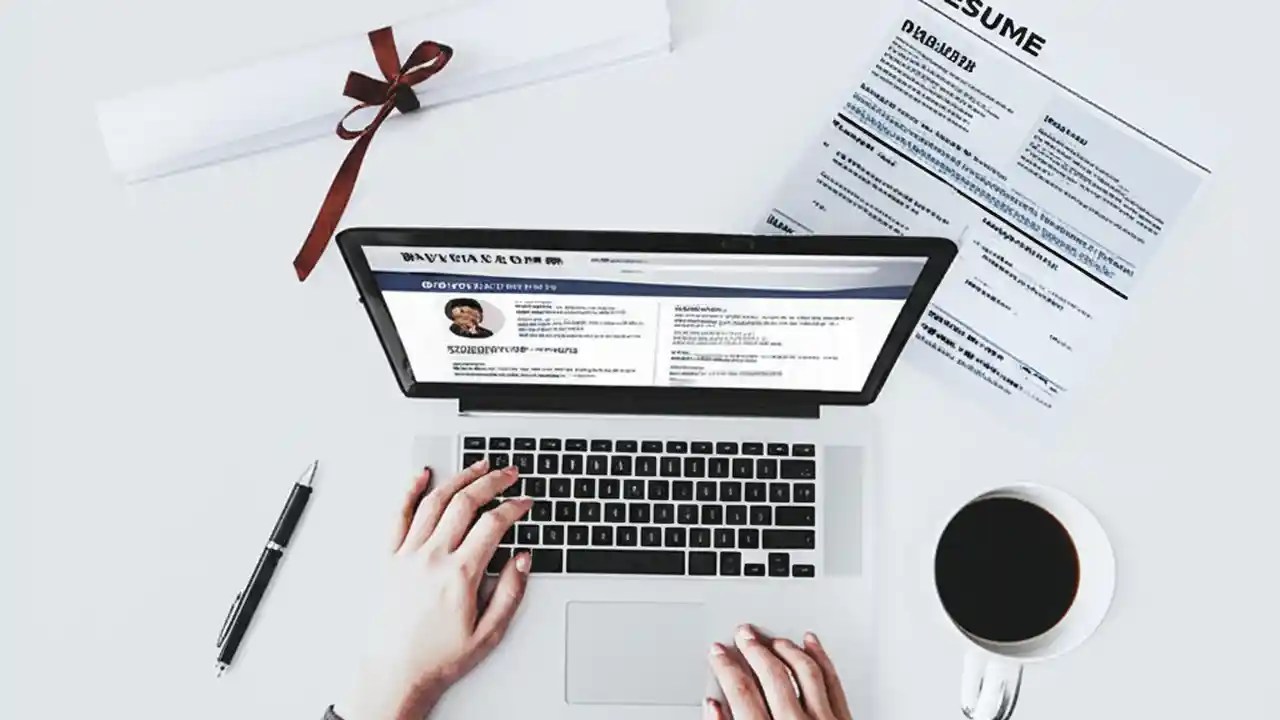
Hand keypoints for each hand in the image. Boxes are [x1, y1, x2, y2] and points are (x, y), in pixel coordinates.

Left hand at [336, 460, 532, 719]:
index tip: (524, 502)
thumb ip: (510, 592)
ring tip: (477, 466)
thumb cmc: (438, 657)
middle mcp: (432, 558)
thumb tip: (523, 559)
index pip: (493, 525)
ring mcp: (408, 555)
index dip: (513, 508)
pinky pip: (399, 515)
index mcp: (459, 574)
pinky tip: (422, 475)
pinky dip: (409, 491)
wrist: (396, 671)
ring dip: (459, 478)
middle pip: (465, 503)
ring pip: (434, 501)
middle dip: (492, 481)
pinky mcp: (389, 558)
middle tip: (508, 473)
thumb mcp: (489, 632)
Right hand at [706, 624, 852, 719]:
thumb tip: (713, 707)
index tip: (718, 653)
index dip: (725, 667)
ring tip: (772, 639)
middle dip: (753, 649)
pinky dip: (821, 657)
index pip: (742, 692)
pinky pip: (833, 682)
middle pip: (772, 674)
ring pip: (805, 671)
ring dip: (786, 649)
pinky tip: (810, 643)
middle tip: (742, 634)